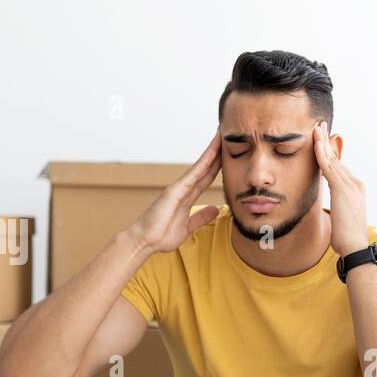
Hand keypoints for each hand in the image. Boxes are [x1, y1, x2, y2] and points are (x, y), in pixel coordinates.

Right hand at [127, 131, 221, 253]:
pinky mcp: (175, 190)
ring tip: (222, 136)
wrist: (145, 241)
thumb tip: (215, 209)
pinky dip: (204, 162)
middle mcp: (184, 189)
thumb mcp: (188, 227)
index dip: (219, 166)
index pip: (207, 178)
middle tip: (228, 137)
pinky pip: (193, 174)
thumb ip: (201, 217)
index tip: (230, 156)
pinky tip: (213, 152)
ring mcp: (179, 187)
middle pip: (206, 168)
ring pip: (201, 166)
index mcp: (188, 197)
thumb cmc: (162, 235)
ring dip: (212, 151)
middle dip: (218, 153)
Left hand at [312, 121, 368, 256]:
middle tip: (319, 126)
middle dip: (327, 142)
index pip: (339, 167)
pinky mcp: (342, 189)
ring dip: (323, 143)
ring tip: (315, 128)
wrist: (355, 246)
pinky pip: (329, 168)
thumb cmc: (347, 238)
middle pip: (337, 159)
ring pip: (333, 160)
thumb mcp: (343, 217)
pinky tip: (315, 144)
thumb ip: (339, 205)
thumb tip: (334, 206)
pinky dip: (322, 154)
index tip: (323, 141)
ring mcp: (350, 185)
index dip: (330, 153)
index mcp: (356, 189)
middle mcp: (355, 184)